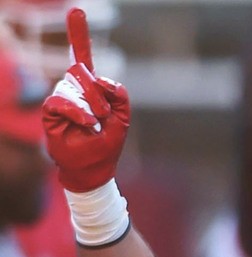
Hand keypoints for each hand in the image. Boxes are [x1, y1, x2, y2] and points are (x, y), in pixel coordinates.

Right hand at [41, 8, 129, 192]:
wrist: (94, 167)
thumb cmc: (107, 144)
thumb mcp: (122, 118)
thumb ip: (119, 95)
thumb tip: (102, 79)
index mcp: (92, 88)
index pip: (84, 58)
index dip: (79, 35)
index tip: (76, 10)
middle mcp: (75, 89)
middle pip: (83, 70)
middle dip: (97, 91)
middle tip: (104, 114)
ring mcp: (61, 98)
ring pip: (74, 85)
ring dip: (91, 105)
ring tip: (96, 124)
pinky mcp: (51, 110)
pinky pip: (61, 101)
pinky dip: (77, 112)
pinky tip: (87, 123)